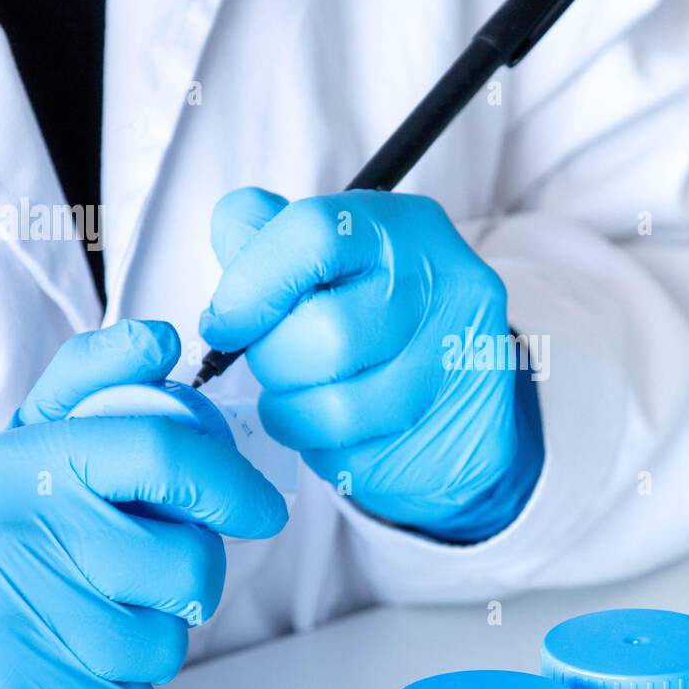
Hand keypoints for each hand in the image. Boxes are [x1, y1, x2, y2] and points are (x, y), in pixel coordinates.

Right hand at [0, 320, 286, 688]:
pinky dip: (125, 685)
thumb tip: (160, 339)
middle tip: (159, 568)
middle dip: (194, 571)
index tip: (264, 510)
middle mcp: (16, 535)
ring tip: (100, 611)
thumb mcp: (43, 442)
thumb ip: (100, 383)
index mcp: (28, 460)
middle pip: (186, 561)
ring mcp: (20, 620)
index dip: (232, 483)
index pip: (163, 453)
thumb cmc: (17, 531)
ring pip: (167, 638)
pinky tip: (79, 661)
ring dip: (155, 632)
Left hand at [201, 188, 543, 542]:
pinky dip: (324, 450)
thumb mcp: (334, 260)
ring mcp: (456, 371)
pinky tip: (342, 431)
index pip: (314, 233)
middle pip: (323, 331)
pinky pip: (352, 458)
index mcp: (408, 230)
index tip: (225, 322)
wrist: (463, 399)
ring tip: (303, 398)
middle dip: (273, 359)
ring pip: (333, 409)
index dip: (251, 283)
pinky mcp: (453, 442)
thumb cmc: (379, 321)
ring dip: (291, 413)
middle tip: (277, 362)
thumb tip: (233, 236)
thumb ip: (273, 235)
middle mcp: (445, 290)